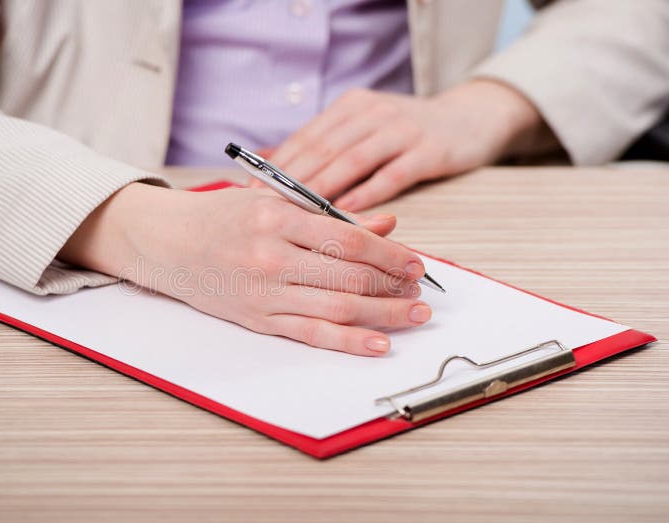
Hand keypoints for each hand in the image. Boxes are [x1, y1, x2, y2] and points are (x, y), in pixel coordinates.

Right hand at [60, 183, 432, 355]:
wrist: (167, 243)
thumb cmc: (221, 217)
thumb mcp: (273, 201)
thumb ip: (329, 215)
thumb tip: (386, 224)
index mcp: (276, 218)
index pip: (349, 239)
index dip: (390, 253)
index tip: (415, 261)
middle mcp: (272, 256)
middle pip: (350, 276)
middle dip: (394, 285)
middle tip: (420, 290)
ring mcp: (265, 292)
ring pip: (338, 308)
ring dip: (384, 315)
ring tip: (414, 316)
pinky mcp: (260, 319)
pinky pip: (312, 334)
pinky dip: (348, 343)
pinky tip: (379, 344)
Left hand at [261, 80, 545, 210]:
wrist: (471, 118)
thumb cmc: (407, 132)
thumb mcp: (363, 127)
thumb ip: (322, 144)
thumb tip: (268, 163)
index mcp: (351, 106)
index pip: (307, 137)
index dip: (278, 166)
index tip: (252, 193)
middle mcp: (373, 113)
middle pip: (325, 148)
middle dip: (292, 181)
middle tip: (266, 210)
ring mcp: (403, 129)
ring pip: (353, 161)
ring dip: (324, 189)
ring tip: (297, 215)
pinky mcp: (429, 150)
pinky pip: (392, 175)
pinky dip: (368, 194)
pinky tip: (347, 213)